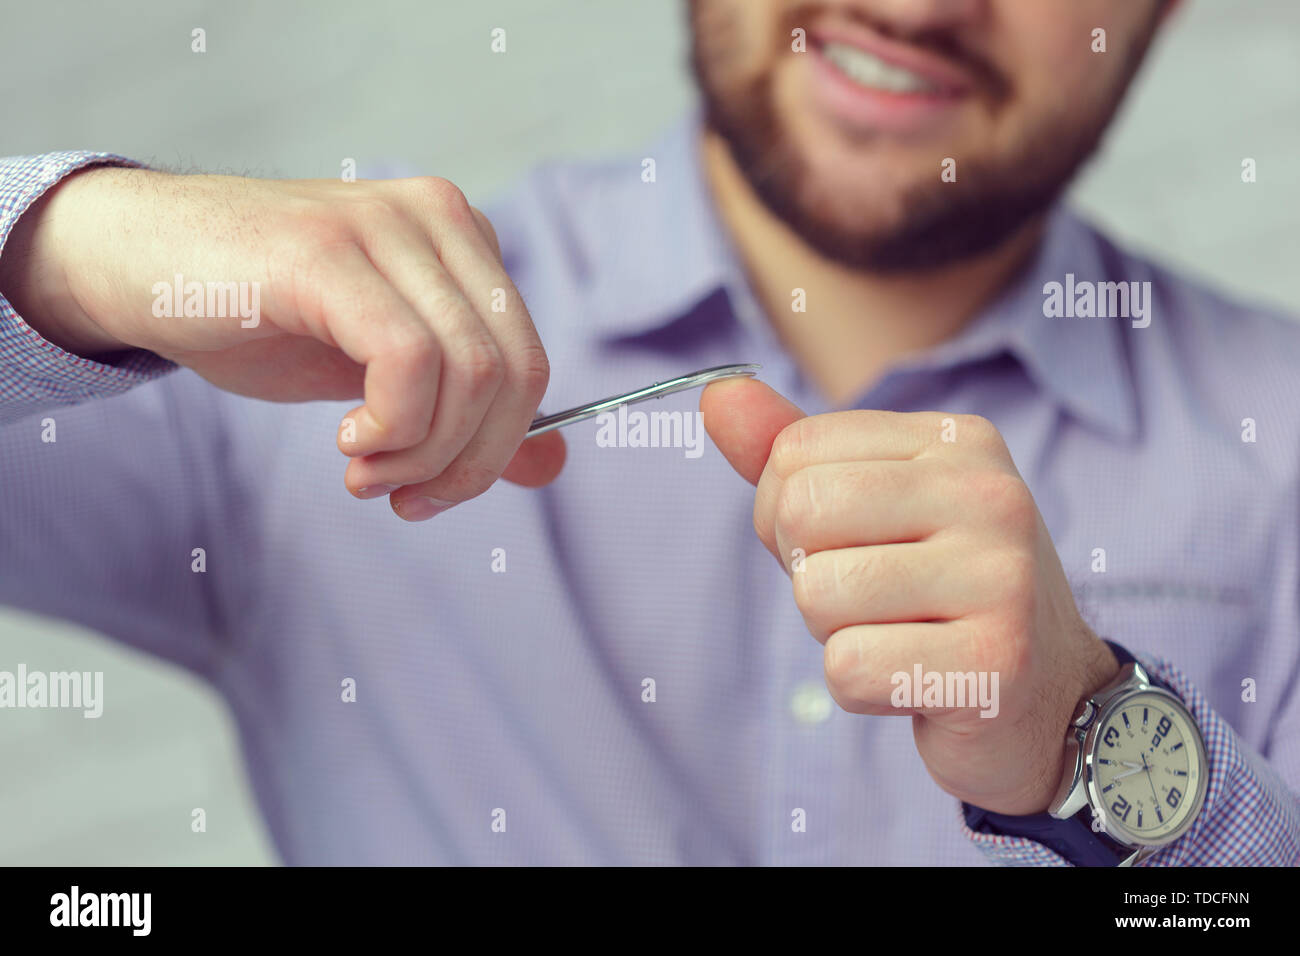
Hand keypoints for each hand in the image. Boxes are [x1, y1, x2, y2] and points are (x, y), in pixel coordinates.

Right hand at [0, 166, 564, 516]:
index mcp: (464, 241)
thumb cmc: (259, 318)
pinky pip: (408, 358)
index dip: (496, 450)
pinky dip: (394, 424)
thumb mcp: (381, 377)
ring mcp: (384, 226)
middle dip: (468, 462)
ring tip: (363, 472)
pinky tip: (349, 440)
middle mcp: (440, 218)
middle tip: (401, 496)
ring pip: (470, 371)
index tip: (428, 491)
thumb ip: (467, 415)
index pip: (529, 365)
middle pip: (515, 372)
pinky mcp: (326, 250)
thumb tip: (551, 465)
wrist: (133, 262)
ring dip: (422, 452)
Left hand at [701, 378, 1118, 813]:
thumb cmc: (937, 594)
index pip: (796, 450)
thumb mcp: (870, 508)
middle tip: (871, 601)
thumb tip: (717, 394)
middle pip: (801, 511)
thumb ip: (791, 455)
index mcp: (957, 440)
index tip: (848, 547)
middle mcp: (989, 494)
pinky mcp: (996, 662)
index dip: (787, 514)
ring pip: (819, 594)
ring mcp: (1002, 577)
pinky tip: (917, 682)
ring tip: (901, 636)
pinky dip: (862, 689)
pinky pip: (849, 669)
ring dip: (835, 634)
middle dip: (808, 572)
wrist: (1047, 699)